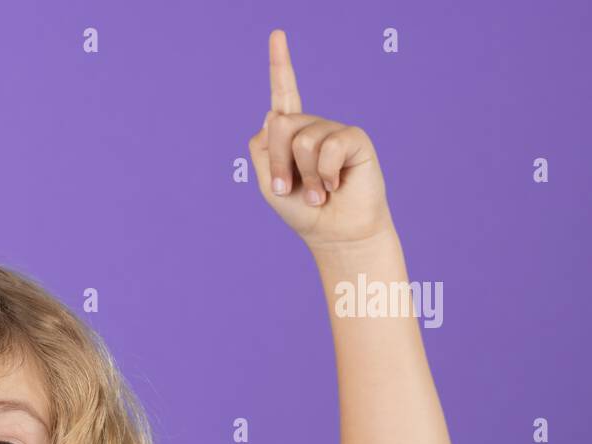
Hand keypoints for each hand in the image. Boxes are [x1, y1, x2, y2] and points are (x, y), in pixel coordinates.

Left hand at [248, 31, 393, 249]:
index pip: (284, 95)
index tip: (277, 34)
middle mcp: (312, 126)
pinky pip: (328, 146)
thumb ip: (263, 149)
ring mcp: (334, 130)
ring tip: (318, 193)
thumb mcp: (269, 183)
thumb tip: (274, 114)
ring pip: (302, 138)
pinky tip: (335, 186)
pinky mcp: (354, 139)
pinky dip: (325, 174)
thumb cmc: (303, 211)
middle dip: (280, 162)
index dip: (280, 65)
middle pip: (279, 123)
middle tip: (288, 190)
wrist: (336, 233)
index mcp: (290, 135)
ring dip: (303, 175)